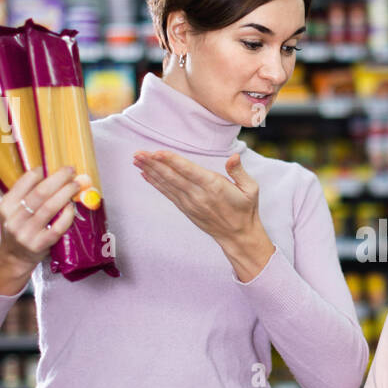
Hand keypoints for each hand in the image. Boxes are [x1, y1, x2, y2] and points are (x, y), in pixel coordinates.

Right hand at [0, 167, 78, 294]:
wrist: (12, 258)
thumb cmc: (17, 228)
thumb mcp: (11, 211)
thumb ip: (22, 194)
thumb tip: (44, 172)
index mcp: (6, 207)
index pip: (22, 184)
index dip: (38, 173)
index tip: (50, 166)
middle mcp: (14, 220)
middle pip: (39, 194)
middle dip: (57, 179)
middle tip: (70, 171)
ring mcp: (26, 234)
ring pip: (48, 209)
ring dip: (65, 193)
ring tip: (75, 185)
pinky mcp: (39, 246)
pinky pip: (57, 228)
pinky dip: (66, 215)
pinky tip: (72, 207)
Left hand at [133, 150, 274, 280]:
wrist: (238, 235)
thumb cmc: (246, 209)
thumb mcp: (251, 189)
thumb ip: (239, 172)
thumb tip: (233, 157)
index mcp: (214, 187)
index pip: (189, 171)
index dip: (172, 161)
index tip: (157, 152)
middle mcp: (199, 196)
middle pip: (172, 177)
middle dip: (153, 164)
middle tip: (137, 153)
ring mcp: (190, 204)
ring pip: (167, 184)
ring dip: (150, 171)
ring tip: (136, 160)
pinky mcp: (186, 209)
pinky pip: (168, 194)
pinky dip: (156, 183)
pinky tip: (145, 174)